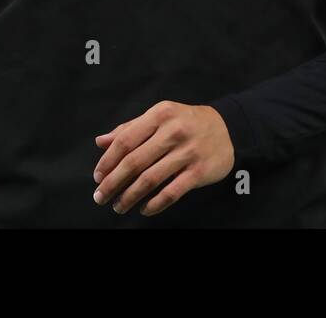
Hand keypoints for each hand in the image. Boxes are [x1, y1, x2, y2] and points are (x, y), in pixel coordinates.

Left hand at [91, 100, 234, 215]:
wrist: (228, 128)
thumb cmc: (186, 122)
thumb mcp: (159, 116)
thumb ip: (130, 128)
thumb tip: (100, 142)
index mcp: (159, 115)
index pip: (126, 140)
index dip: (108, 161)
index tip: (97, 177)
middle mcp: (173, 131)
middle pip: (135, 162)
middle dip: (113, 182)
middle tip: (100, 197)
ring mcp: (187, 152)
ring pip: (151, 179)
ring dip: (130, 196)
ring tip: (118, 206)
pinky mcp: (199, 171)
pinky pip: (172, 192)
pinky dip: (155, 204)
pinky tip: (144, 209)